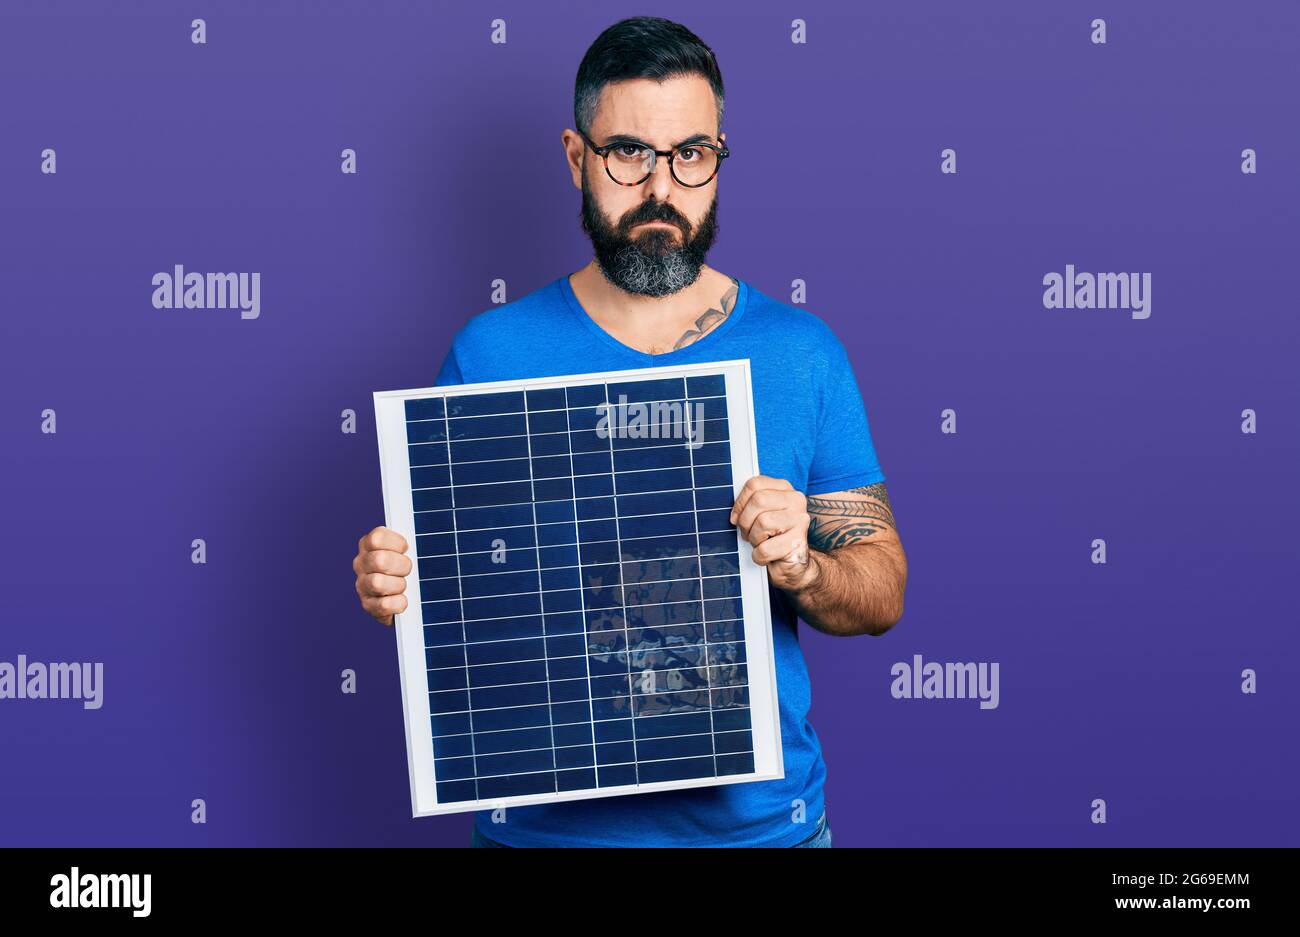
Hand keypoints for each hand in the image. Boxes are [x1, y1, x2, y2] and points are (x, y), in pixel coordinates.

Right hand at [353, 526, 411, 625]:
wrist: (409, 596)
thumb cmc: (410, 567)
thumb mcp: (410, 549)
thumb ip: (413, 541)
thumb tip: (426, 538)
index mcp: (369, 544)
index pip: (377, 538)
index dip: (397, 544)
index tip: (406, 549)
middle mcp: (361, 563)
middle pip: (380, 560)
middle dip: (402, 566)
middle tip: (408, 570)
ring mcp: (362, 584)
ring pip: (378, 583)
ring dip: (399, 585)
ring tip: (404, 586)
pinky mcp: (368, 605)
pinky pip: (384, 605)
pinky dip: (398, 603)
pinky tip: (403, 600)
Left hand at [729, 475, 819, 592]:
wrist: (792, 564)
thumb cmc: (772, 538)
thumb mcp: (760, 515)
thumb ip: (750, 504)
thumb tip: (734, 513)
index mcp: (784, 489)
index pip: (755, 484)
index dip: (740, 502)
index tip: (736, 517)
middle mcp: (796, 500)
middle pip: (758, 501)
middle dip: (746, 522)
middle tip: (747, 534)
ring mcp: (800, 521)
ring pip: (763, 522)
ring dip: (754, 539)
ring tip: (760, 543)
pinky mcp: (798, 542)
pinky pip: (765, 549)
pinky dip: (759, 556)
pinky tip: (767, 556)